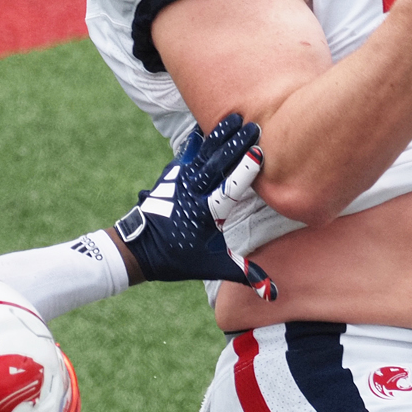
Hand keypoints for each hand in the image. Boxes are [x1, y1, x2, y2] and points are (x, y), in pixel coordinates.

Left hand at [114, 114, 276, 299]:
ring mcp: (180, 181)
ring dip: (219, 135)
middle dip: (235, 144)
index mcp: (205, 213)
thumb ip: (243, 274)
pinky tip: (208, 122)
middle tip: (254, 126)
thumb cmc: (177, 258)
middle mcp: (192, 192)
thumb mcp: (211, 267)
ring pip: (202, 153)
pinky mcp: (173, 174)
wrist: (138, 249)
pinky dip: (200, 138)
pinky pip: (189, 152)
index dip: (244, 171)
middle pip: (216, 163)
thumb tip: (273, 293)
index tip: (259, 153)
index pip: (228, 189)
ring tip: (235, 117)